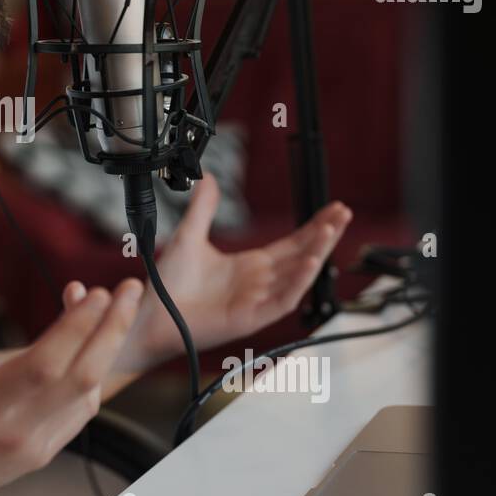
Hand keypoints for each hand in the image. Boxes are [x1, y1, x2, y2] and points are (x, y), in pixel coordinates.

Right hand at [0, 276, 143, 495]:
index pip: (45, 364)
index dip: (77, 327)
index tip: (97, 292)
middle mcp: (13, 432)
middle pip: (83, 376)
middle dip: (113, 329)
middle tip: (132, 289)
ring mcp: (30, 447)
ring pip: (87, 394)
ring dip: (103, 347)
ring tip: (105, 304)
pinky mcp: (37, 455)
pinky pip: (78, 412)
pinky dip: (91, 375)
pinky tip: (85, 344)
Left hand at [118, 176, 351, 374]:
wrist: (152, 315)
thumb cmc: (169, 285)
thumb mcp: (189, 236)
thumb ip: (203, 208)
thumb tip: (208, 177)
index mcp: (250, 266)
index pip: (292, 244)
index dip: (313, 227)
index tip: (332, 210)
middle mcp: (259, 283)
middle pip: (302, 256)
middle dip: (324, 235)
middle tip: (343, 213)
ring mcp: (257, 301)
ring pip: (297, 276)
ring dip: (316, 253)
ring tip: (330, 231)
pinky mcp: (251, 317)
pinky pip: (282, 300)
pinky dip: (298, 282)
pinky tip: (310, 262)